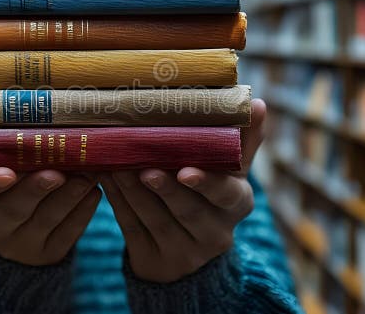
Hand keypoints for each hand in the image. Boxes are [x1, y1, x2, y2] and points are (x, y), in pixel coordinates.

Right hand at [0, 97, 101, 265]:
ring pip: (47, 220)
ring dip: (70, 194)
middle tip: (59, 170)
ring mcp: (19, 246)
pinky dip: (83, 210)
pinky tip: (92, 189)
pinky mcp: (47, 254)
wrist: (6, 229)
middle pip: (15, 208)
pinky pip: (69, 234)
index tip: (8, 173)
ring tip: (88, 171)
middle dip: (38, 188)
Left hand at [100, 99, 265, 282]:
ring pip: (155, 218)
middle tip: (144, 168)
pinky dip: (117, 201)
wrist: (188, 250)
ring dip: (133, 190)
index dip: (207, 184)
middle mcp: (216, 234)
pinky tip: (105, 178)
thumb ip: (244, 140)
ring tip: (115, 165)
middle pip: (188, 210)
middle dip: (164, 189)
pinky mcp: (154, 260)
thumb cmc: (209, 195)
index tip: (186, 171)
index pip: (226, 195)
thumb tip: (260, 103)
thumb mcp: (230, 173)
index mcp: (237, 205)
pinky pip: (132, 228)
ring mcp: (184, 252)